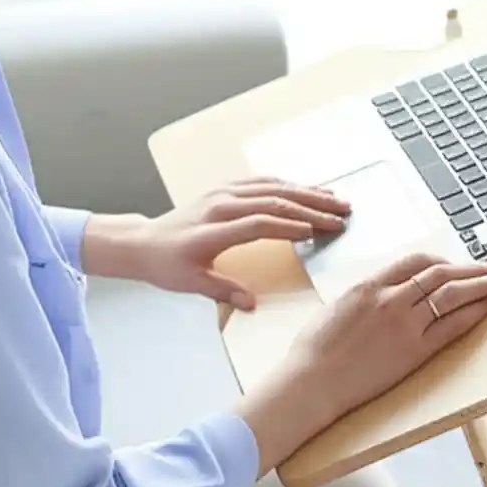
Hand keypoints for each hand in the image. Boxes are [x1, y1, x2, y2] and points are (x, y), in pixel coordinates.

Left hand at [83, 178, 348, 309]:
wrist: (144, 242)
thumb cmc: (167, 265)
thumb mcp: (191, 284)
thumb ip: (223, 291)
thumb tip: (251, 304)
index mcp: (214, 230)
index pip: (260, 224)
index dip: (291, 227)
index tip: (319, 234)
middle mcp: (221, 205)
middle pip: (273, 201)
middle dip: (311, 207)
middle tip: (342, 215)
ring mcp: (223, 193)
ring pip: (272, 187)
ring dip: (307, 192)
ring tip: (336, 200)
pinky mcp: (225, 189)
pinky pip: (261, 182)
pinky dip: (288, 184)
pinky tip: (308, 190)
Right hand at [237, 253, 486, 474]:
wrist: (311, 382)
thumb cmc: (314, 351)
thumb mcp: (337, 309)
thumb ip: (365, 297)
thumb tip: (385, 294)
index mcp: (368, 286)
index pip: (414, 261)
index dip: (440, 260)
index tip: (452, 263)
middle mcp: (390, 299)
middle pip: (440, 273)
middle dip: (469, 268)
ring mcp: (404, 324)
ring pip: (452, 293)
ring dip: (481, 283)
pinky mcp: (414, 351)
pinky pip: (453, 325)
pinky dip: (476, 312)